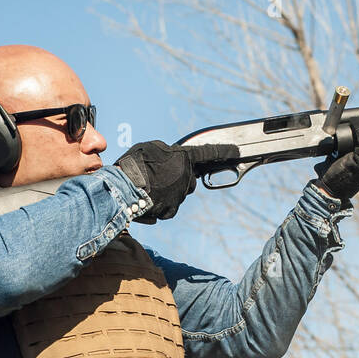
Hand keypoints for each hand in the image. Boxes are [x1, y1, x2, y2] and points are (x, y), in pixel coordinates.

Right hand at [114, 140, 239, 222]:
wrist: (122, 188)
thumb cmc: (134, 165)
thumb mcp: (150, 147)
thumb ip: (166, 152)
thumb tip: (170, 157)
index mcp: (183, 157)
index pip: (207, 153)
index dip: (222, 152)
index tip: (236, 151)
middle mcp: (186, 176)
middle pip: (190, 179)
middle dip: (179, 179)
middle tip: (159, 177)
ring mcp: (180, 195)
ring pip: (178, 194)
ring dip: (167, 192)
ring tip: (148, 188)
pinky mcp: (171, 210)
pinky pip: (169, 208)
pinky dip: (160, 205)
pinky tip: (148, 199)